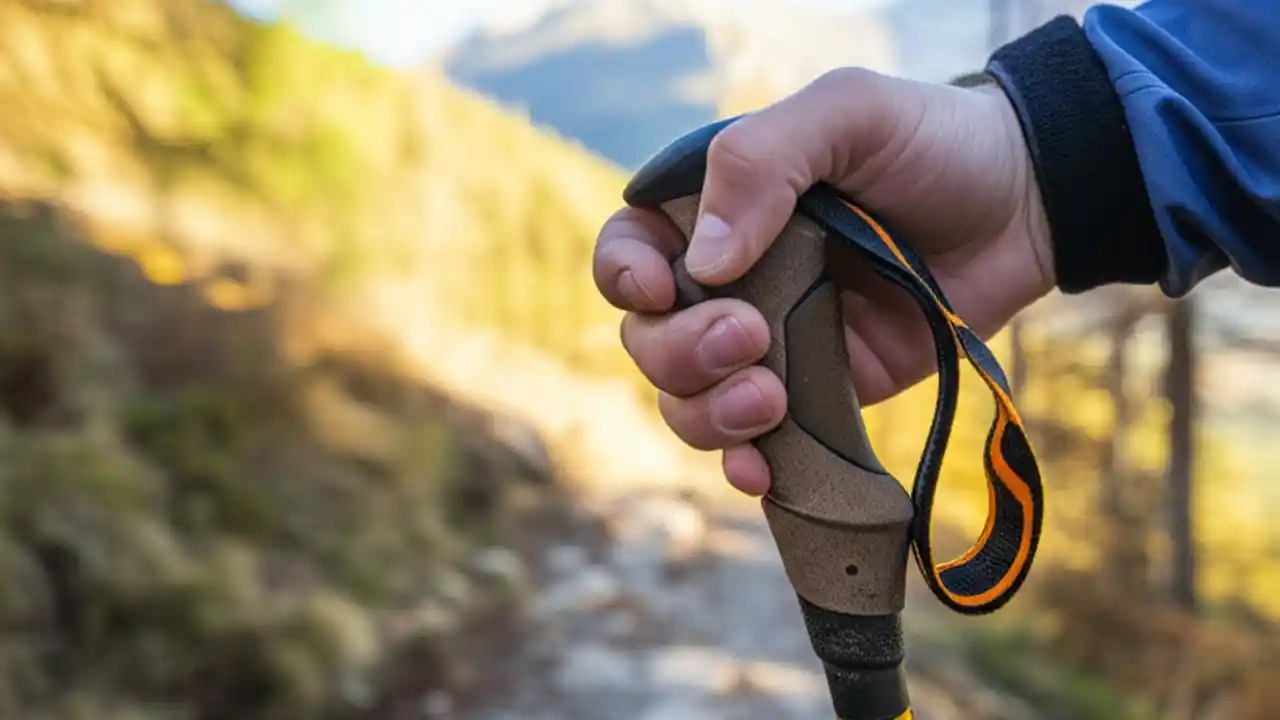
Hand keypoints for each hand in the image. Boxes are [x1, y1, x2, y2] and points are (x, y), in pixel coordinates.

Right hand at [592, 68, 1052, 495]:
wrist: (1026, 207)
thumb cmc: (932, 143)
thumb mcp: (846, 114)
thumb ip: (761, 162)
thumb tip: (702, 262)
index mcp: (717, 209)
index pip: (629, 251)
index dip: (626, 279)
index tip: (664, 289)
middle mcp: (730, 283)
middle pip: (649, 340)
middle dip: (682, 352)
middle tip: (751, 335)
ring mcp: (771, 346)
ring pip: (687, 402)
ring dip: (707, 414)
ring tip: (769, 401)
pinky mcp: (816, 397)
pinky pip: (755, 444)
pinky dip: (743, 465)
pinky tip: (759, 470)